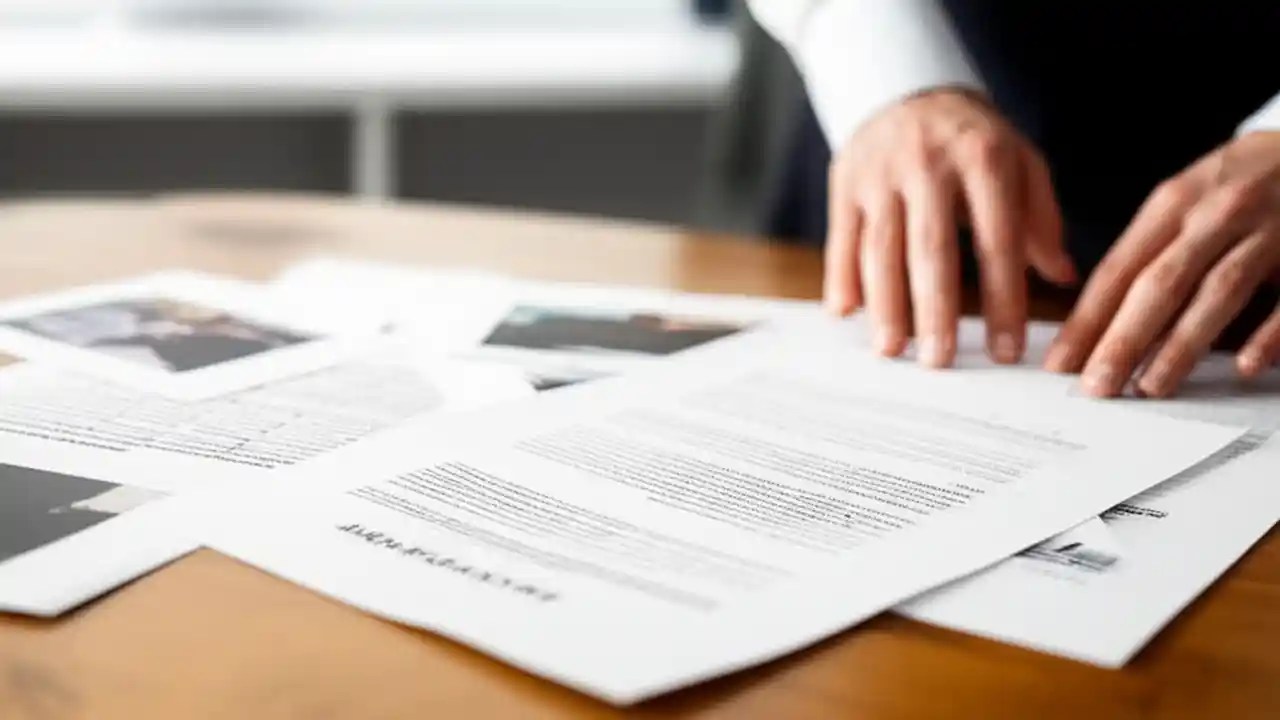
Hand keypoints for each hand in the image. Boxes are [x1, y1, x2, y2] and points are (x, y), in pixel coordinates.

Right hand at [825, 89, 1076, 366]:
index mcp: (983, 158)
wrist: (906, 85)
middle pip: (930, 248)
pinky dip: (842, 279)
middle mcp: (928, 163)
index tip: (1006, 349)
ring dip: (884, 305)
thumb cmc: (972, 138)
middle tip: (940, 362)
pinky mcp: (845, 183)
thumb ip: (1041, 219)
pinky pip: (842, 238)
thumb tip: (1063, 278)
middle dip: (934, 310)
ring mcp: (880, 173)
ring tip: (892, 351)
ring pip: (880, 248)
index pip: (997, 239)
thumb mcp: (1020, 161)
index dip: (1002, 298)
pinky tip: (847, 315)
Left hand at [1045, 131, 1279, 396]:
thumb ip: (1153, 252)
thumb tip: (1101, 322)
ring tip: (1151, 387)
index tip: (1061, 361)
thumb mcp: (1191, 198)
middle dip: (1123, 338)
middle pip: (1160, 282)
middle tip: (1097, 385)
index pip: (1119, 269)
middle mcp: (1217, 212)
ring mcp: (1269, 229)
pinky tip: (1243, 364)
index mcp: (1175, 201)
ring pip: (1218, 290)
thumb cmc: (1245, 179)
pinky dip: (1267, 332)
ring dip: (1182, 344)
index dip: (1087, 320)